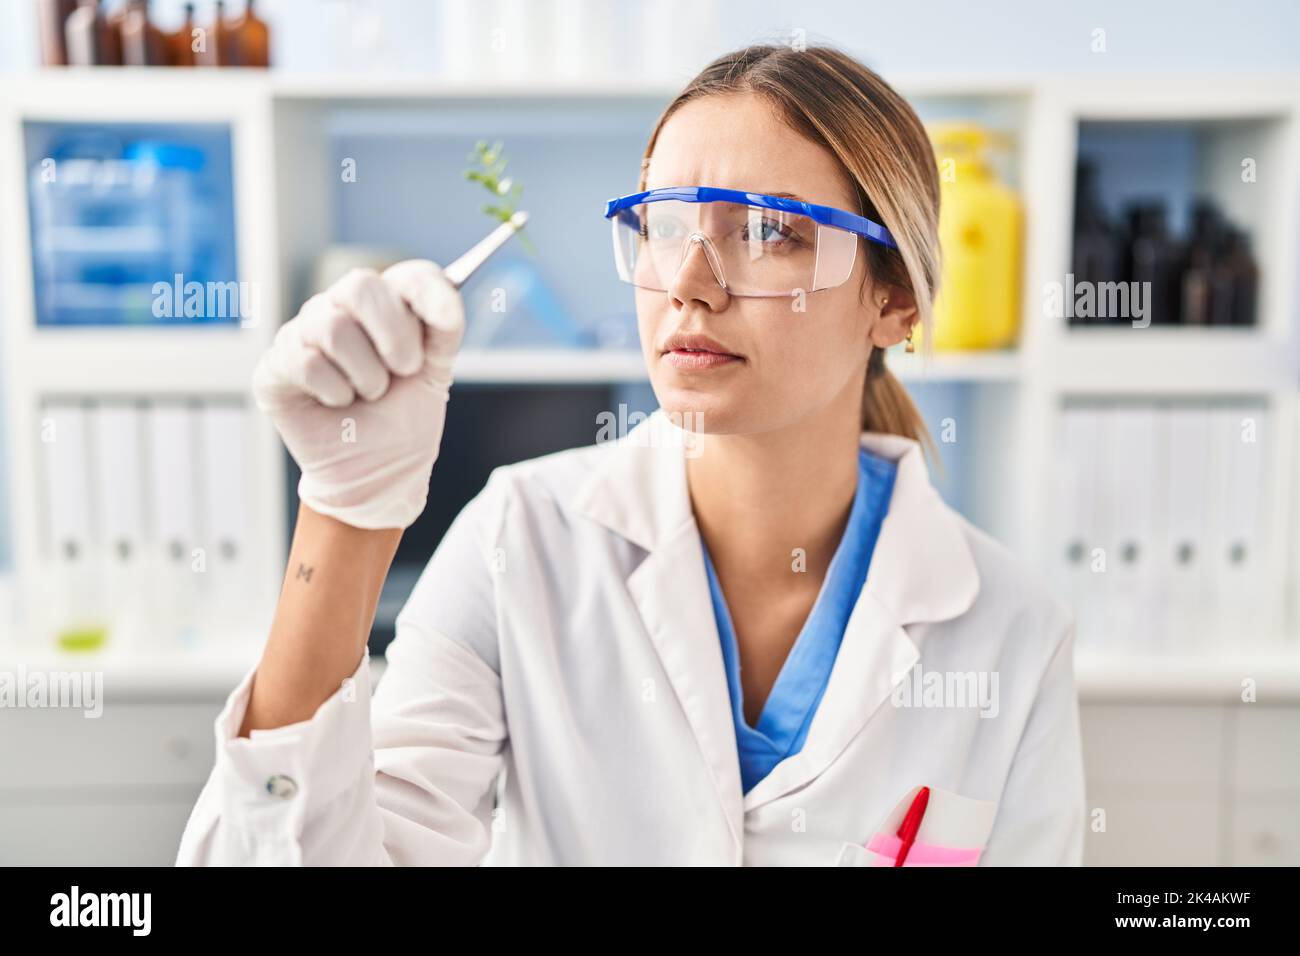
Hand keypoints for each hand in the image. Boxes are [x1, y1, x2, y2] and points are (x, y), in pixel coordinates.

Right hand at [251, 260, 464, 529]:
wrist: (379, 474)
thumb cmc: (403, 419)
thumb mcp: (436, 374)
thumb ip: (443, 330)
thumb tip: (449, 296)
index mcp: (385, 305)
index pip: (407, 276)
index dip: (428, 292)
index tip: (448, 319)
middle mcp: (340, 309)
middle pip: (359, 285)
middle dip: (393, 334)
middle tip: (404, 370)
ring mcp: (303, 334)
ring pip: (332, 327)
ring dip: (366, 374)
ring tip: (370, 395)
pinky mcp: (274, 367)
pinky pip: (305, 360)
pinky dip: (335, 391)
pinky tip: (340, 404)